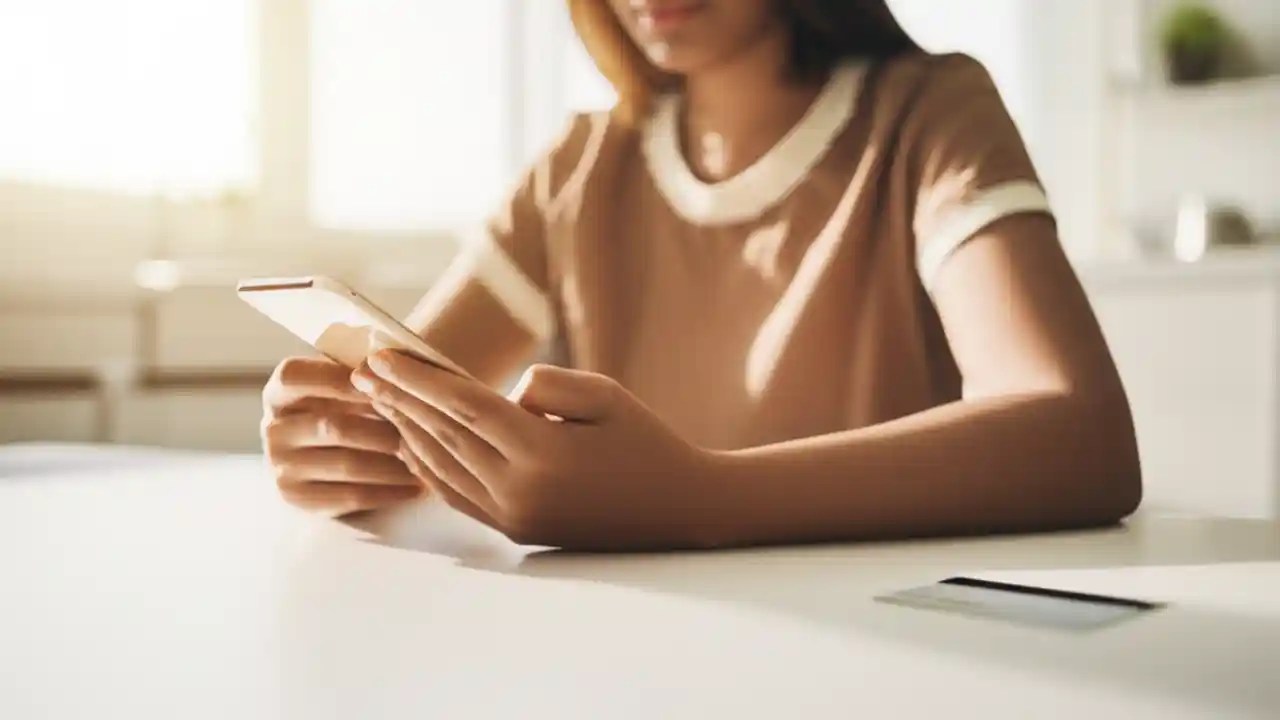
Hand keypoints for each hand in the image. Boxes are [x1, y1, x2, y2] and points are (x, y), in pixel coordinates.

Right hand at [262, 357, 423, 516]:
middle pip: (331, 426)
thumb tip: (393, 367)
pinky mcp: (297, 501)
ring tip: (427, 458)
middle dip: (383, 428)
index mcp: (279, 392)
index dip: (340, 380)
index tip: (385, 383)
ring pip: (346, 464)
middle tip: (424, 429)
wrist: (325, 465)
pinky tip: (415, 486)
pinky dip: (388, 491)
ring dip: (393, 463)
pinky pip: (349, 497)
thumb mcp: (345, 386)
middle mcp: (272, 429)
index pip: (296, 377)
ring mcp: (281, 468)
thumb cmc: (349, 410)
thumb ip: (361, 375)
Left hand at [351, 351, 723, 549]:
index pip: (462, 406)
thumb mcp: (605, 395)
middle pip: (443, 436)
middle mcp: (519, 491)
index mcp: (541, 453)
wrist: (679, 508)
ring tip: (379, 401)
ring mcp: (515, 516)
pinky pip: (458, 495)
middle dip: (399, 400)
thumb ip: (546, 385)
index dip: (418, 378)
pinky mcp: (517, 530)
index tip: (382, 355)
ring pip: (443, 467)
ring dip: (407, 431)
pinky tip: (412, 445)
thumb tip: (503, 395)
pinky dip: (429, 467)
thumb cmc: (646, 441)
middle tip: (362, 371)